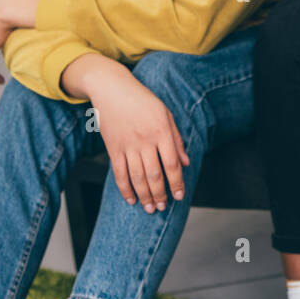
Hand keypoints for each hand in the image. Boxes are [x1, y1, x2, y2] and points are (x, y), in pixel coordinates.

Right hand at [81, 63, 190, 212]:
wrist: (112, 90)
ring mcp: (127, 146)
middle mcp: (145, 141)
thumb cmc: (143, 101)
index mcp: (162, 132)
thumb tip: (186, 163)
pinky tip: (131, 200)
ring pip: (137, 177)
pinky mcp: (113, 148)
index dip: (177, 182)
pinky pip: (118, 173)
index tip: (180, 195)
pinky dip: (125, 189)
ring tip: (151, 208)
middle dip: (161, 195)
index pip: (172, 164)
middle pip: (154, 175)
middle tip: (164, 207)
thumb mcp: (166, 115)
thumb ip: (177, 140)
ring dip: (145, 196)